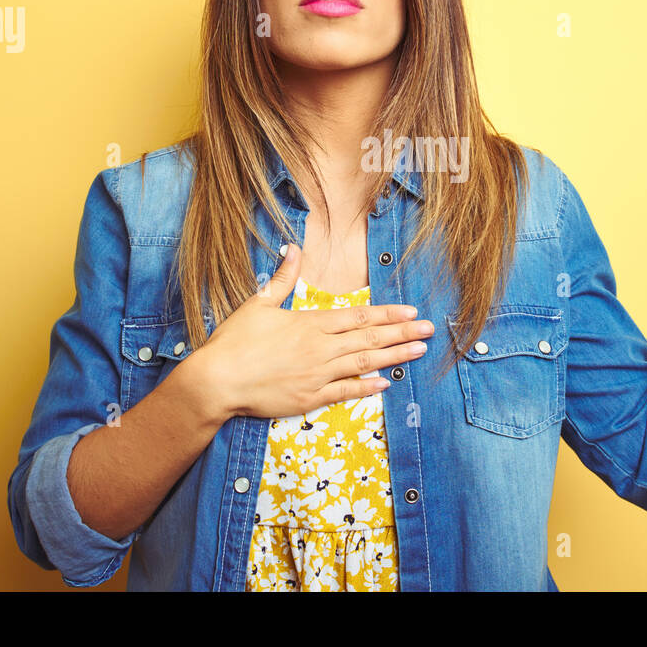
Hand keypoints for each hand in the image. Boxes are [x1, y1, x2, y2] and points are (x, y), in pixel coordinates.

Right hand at [188, 242, 433, 419]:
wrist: (216, 381)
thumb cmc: (234, 342)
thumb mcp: (258, 304)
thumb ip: (282, 278)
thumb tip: (293, 248)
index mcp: (309, 323)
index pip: (358, 316)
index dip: (387, 314)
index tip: (410, 311)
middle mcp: (320, 348)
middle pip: (369, 338)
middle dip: (402, 333)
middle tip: (429, 330)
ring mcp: (317, 374)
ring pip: (364, 363)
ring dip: (394, 356)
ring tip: (419, 351)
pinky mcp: (310, 398)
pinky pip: (346, 392)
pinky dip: (367, 387)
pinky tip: (387, 383)